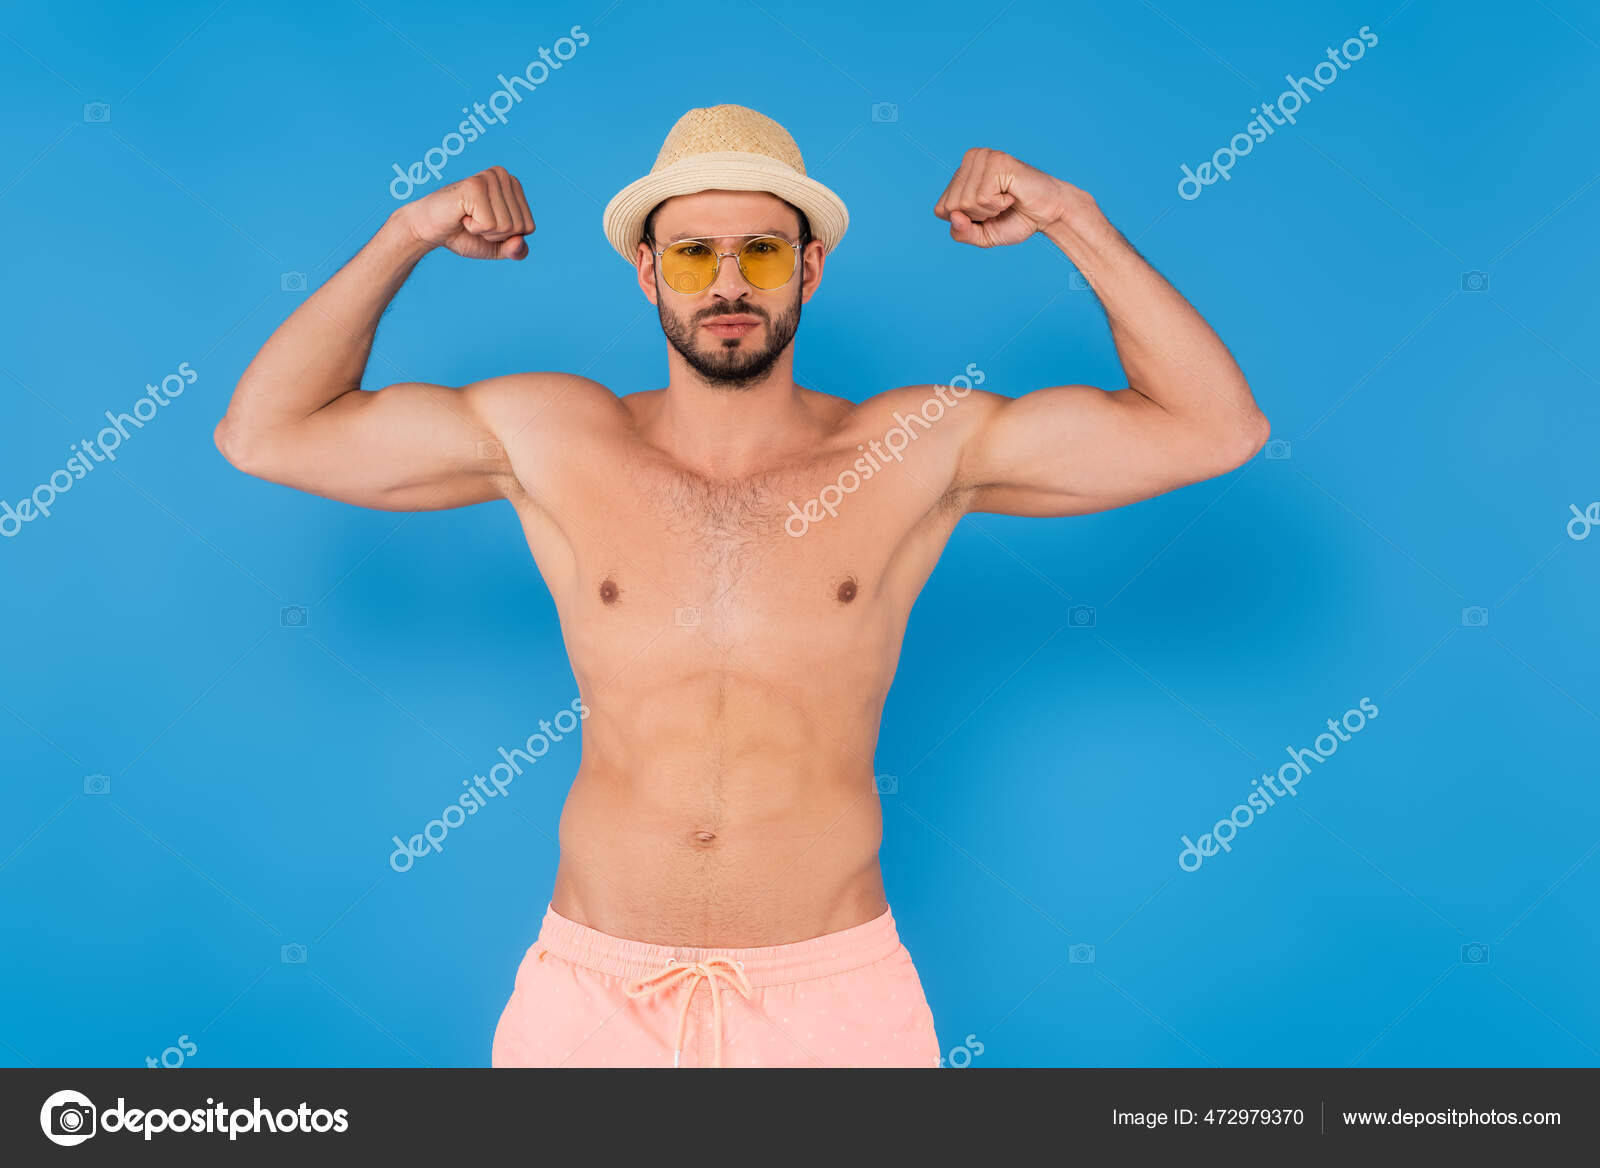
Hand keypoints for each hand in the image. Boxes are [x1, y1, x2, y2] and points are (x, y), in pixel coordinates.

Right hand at [401, 166, 533, 259]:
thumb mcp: (496, 247)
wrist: (428, 230)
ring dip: (485, 232)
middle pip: (520, 226)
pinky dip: (475, 228)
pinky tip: (462, 216)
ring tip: (468, 218)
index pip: (529, 227)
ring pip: (507, 226)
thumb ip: (516, 249)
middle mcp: (503, 175)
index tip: (486, 225)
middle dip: (496, 235)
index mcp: (513, 185)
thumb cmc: (462, 234)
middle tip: (474, 222)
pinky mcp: (475, 186)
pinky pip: (490, 224)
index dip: (507, 237)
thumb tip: (520, 242)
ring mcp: (490, 178)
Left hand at [933, 149, 1073, 247]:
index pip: (941, 210)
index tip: (987, 213)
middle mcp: (969, 159)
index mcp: (961, 174)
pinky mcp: (997, 160)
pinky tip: (1012, 194)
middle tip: (999, 207)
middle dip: (977, 217)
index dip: (965, 222)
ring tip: (1006, 199)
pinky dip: (999, 204)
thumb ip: (962, 232)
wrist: (1049, 214)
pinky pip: (983, 197)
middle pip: (952, 206)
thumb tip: (954, 216)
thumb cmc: (1017, 219)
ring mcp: (983, 157)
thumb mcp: (982, 235)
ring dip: (990, 210)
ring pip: (966, 202)